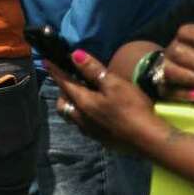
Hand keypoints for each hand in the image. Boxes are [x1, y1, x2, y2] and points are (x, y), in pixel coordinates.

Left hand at [49, 48, 165, 154]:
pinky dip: (82, 115)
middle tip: (70, 81)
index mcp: (82, 102)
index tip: (46, 61)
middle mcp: (80, 118)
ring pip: (71, 116)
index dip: (55, 71)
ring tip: (81, 96)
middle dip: (62, 91)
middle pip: (62, 103)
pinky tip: (94, 113)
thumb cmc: (131, 108)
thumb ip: (93, 70)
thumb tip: (75, 55)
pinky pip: (83, 125)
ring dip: (71, 104)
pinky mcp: (99, 139)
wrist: (147, 140)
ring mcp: (89, 131)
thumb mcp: (114, 84)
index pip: (64, 83)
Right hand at [155, 22, 193, 103]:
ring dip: (191, 76)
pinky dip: (183, 93)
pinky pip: (168, 89)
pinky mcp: (161, 86)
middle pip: (179, 51)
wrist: (169, 72)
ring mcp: (164, 68)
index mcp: (184, 39)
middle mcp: (172, 51)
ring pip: (170, 69)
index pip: (187, 32)